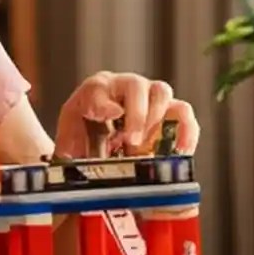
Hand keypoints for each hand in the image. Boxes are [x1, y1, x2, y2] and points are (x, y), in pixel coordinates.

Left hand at [54, 71, 199, 156]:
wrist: (96, 139)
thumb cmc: (81, 138)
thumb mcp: (68, 144)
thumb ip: (68, 153)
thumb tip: (67, 169)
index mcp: (93, 91)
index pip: (97, 87)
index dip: (103, 102)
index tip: (111, 116)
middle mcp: (122, 86)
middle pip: (136, 85)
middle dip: (136, 114)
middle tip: (131, 141)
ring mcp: (147, 96)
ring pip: (162, 92)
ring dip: (157, 120)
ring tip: (148, 147)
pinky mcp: (168, 111)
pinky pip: (183, 114)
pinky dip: (186, 131)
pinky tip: (180, 152)